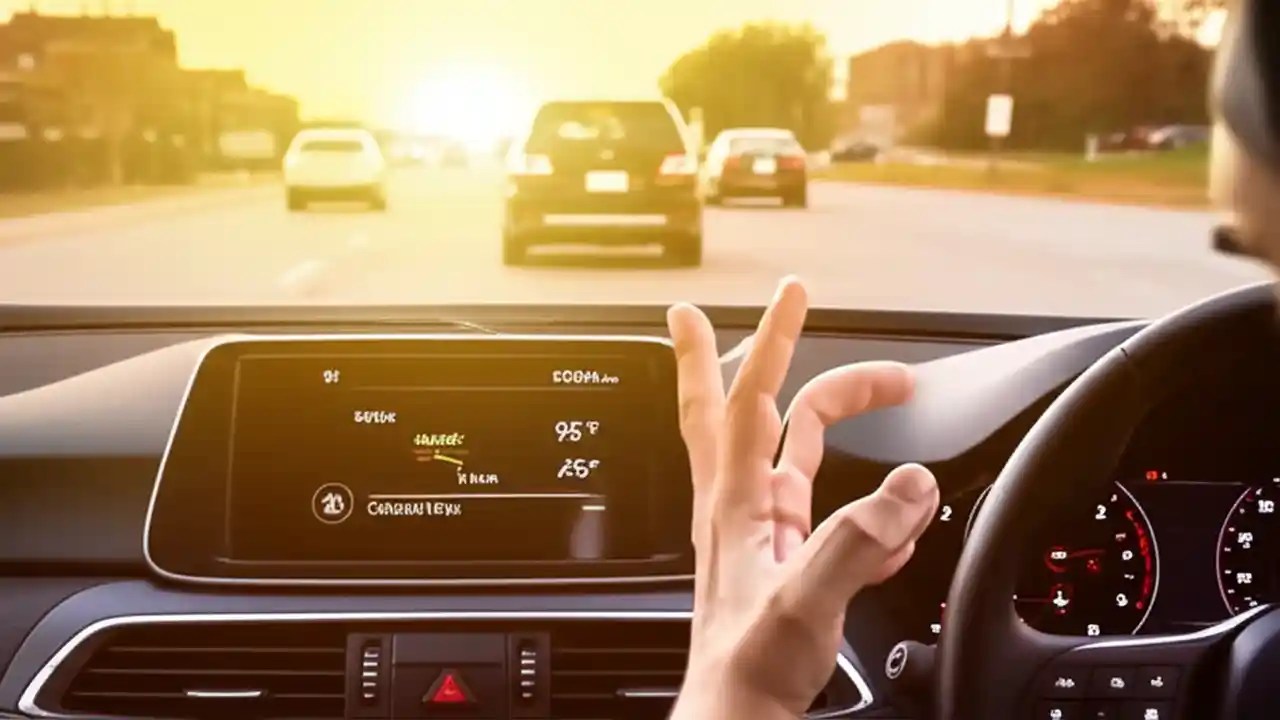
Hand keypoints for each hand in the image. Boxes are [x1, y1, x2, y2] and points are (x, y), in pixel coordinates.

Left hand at [667, 278, 939, 719]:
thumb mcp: (805, 601)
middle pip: (744, 407)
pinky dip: (861, 500)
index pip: (751, 398)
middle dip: (761, 351)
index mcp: (736, 502)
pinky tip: (892, 515)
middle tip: (780, 310)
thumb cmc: (748, 669)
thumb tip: (908, 488)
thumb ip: (858, 542)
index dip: (772, 338)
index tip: (791, 292)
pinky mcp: (784, 563)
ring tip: (863, 392)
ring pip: (788, 452)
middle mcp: (741, 506)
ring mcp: (760, 533)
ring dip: (824, 417)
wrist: (736, 719)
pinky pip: (824, 512)